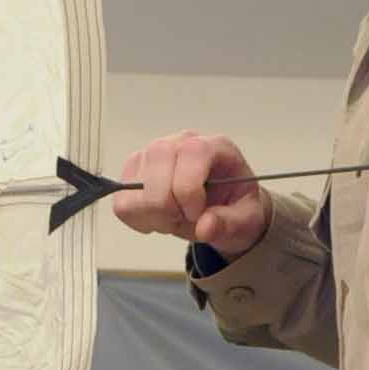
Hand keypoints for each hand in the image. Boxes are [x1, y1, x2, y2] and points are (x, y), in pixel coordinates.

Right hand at [111, 133, 274, 256]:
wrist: (223, 209)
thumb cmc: (234, 206)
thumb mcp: (246, 219)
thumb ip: (229, 223)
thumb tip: (205, 226)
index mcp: (213, 146)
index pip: (191, 153)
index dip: (189, 189)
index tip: (197, 213)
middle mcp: (179, 142)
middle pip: (157, 161)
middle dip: (168, 204)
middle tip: (185, 218)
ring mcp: (152, 155)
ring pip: (133, 185)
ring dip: (152, 214)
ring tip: (173, 218)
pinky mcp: (134, 173)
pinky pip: (122, 202)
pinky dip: (138, 219)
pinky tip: (159, 218)